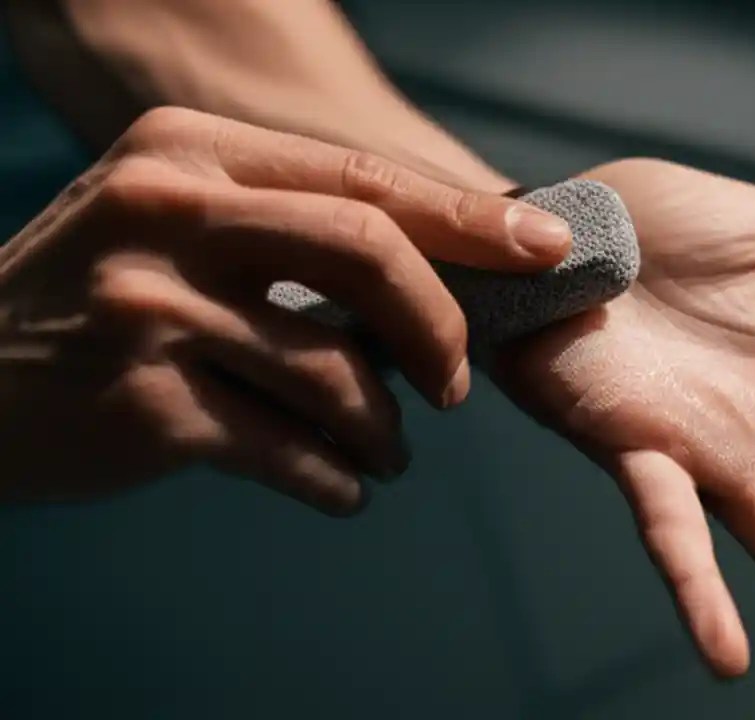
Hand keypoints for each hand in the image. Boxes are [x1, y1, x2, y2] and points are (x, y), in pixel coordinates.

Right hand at [0, 107, 569, 511]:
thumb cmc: (99, 296)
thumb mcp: (177, 219)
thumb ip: (294, 223)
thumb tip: (451, 265)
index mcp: (191, 152)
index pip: (365, 179)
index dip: (470, 219)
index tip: (545, 251)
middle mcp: (167, 212)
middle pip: (368, 253)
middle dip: (441, 328)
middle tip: (456, 387)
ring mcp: (149, 309)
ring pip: (338, 375)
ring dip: (386, 432)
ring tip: (385, 453)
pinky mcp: (144, 408)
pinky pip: (292, 452)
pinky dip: (338, 481)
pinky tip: (341, 487)